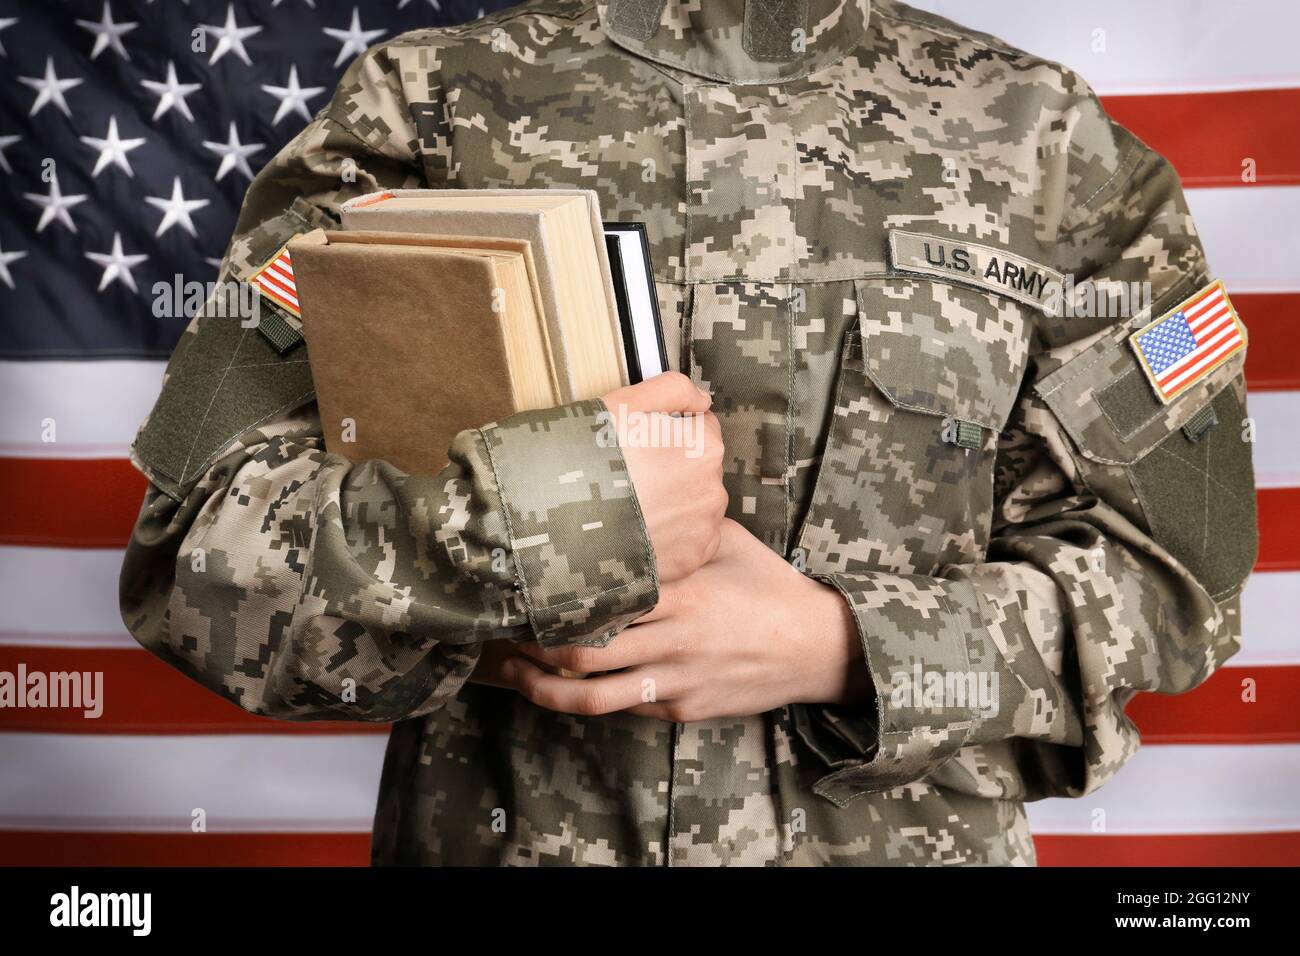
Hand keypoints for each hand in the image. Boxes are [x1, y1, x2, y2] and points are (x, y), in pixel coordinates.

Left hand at [474, 520, 871, 720]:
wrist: (813, 647)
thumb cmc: (766, 585)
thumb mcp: (724, 542)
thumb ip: (677, 529)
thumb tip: (633, 492)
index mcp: (678, 591)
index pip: (598, 597)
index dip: (550, 597)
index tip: (518, 584)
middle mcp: (670, 639)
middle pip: (580, 651)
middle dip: (530, 646)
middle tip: (497, 631)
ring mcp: (672, 679)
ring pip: (591, 695)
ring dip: (542, 687)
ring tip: (510, 674)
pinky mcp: (678, 707)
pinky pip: (621, 708)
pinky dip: (585, 699)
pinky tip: (559, 689)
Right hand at [600, 372, 726, 582]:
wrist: (563, 522)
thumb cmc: (589, 460)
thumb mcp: (625, 404)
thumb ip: (673, 389)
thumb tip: (701, 399)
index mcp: (704, 445)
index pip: (702, 428)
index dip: (671, 430)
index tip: (645, 442)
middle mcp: (713, 487)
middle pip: (699, 469)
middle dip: (674, 468)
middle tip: (632, 475)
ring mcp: (703, 527)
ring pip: (694, 506)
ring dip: (673, 503)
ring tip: (632, 504)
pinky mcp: (690, 559)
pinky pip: (688, 542)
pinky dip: (670, 536)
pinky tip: (640, 528)